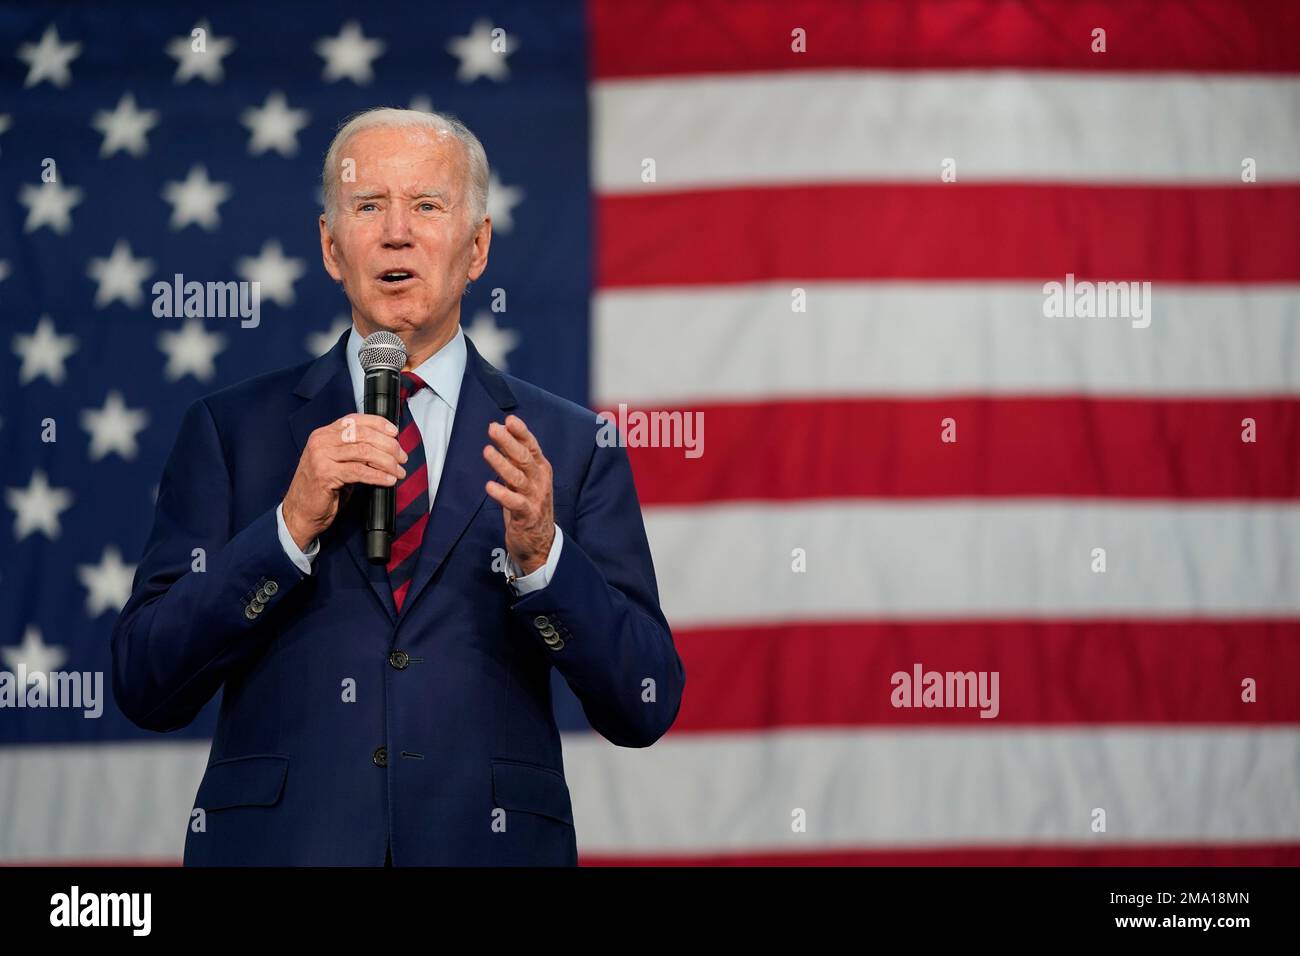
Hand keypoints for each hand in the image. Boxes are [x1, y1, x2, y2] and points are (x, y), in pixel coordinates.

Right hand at [282, 413, 408, 550]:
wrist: (300, 512)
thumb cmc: (322, 488)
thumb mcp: (337, 462)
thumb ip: (354, 450)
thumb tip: (386, 445)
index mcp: (324, 434)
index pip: (355, 420)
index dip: (379, 424)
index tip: (395, 433)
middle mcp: (321, 441)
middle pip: (363, 435)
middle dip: (388, 446)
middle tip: (402, 458)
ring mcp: (321, 457)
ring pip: (364, 452)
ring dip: (387, 462)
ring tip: (399, 471)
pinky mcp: (325, 475)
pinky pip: (359, 471)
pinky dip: (378, 476)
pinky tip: (389, 480)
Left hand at [484, 414, 554, 574]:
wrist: (541, 543)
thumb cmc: (529, 506)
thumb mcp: (524, 481)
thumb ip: (515, 461)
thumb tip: (502, 434)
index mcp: (541, 470)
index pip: (531, 447)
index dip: (521, 433)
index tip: (509, 420)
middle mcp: (540, 481)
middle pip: (524, 458)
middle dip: (508, 442)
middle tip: (493, 429)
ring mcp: (535, 498)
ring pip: (518, 478)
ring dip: (501, 464)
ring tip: (487, 451)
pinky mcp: (527, 516)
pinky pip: (515, 503)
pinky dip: (502, 494)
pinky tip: (489, 486)